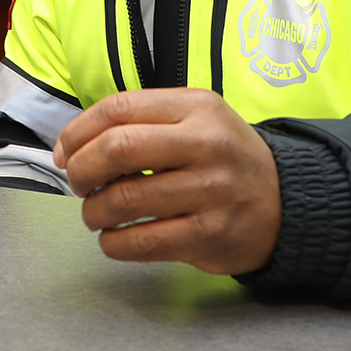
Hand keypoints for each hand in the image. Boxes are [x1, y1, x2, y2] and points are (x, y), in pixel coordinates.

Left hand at [53, 88, 280, 275]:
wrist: (285, 201)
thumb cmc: (223, 157)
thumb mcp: (195, 118)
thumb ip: (141, 122)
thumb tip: (73, 147)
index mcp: (196, 107)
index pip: (118, 108)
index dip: (78, 131)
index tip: (65, 152)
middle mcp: (206, 145)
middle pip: (117, 149)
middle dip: (81, 169)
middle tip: (77, 183)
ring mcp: (211, 191)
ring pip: (124, 199)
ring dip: (94, 210)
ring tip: (95, 212)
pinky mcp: (210, 235)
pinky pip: (142, 242)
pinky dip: (113, 243)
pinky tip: (113, 238)